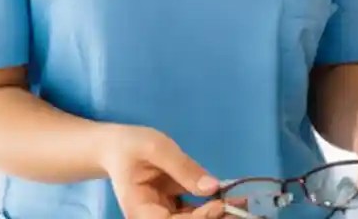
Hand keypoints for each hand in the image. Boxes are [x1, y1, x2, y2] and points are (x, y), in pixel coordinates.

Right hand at [98, 125, 230, 218]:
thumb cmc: (130, 146)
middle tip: (241, 205)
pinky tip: (230, 197)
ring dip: (217, 215)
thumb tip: (213, 187)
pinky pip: (195, 213)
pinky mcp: (173, 209)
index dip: (200, 218)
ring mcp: (163, 216)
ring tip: (241, 202)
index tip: (220, 203)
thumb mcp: (156, 148)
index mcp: (141, 212)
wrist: (115, 147)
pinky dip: (212, 207)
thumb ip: (183, 168)